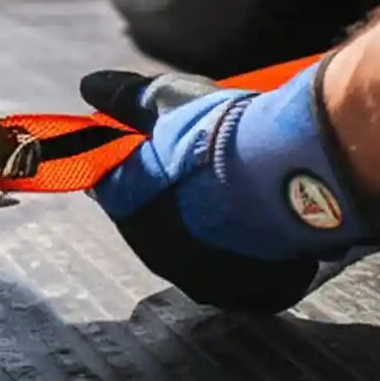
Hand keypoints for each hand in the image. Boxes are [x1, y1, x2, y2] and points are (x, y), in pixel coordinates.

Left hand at [81, 58, 379, 313]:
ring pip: (202, 251)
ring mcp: (197, 277)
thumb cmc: (221, 134)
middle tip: (212, 172)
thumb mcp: (168, 100)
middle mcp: (153, 250)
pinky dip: (252, 254)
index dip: (138, 166)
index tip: (162, 151)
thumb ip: (126, 98)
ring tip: (245, 198)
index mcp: (126, 204)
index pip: (113, 187)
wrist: (289, 171)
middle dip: (179, 200)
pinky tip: (270, 227)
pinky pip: (243, 275)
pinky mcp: (243, 293)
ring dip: (215, 230)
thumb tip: (90, 86)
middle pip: (159, 223)